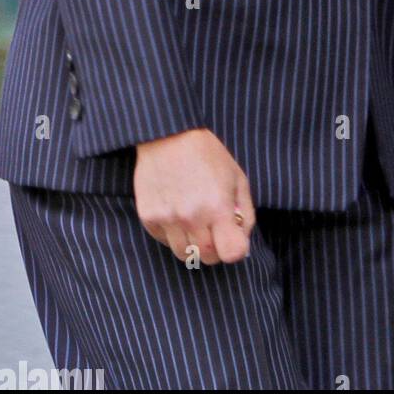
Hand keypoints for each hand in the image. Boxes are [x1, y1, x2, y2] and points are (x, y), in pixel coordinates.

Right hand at [133, 128, 255, 265]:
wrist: (169, 136)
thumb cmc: (209, 156)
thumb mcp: (237, 179)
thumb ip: (244, 213)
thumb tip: (243, 242)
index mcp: (218, 206)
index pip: (231, 253)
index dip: (235, 249)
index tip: (233, 238)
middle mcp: (191, 216)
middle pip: (207, 257)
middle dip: (215, 248)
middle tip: (214, 228)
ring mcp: (167, 219)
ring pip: (184, 254)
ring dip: (193, 244)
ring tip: (194, 219)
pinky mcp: (148, 218)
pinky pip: (165, 241)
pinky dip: (174, 233)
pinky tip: (177, 212)